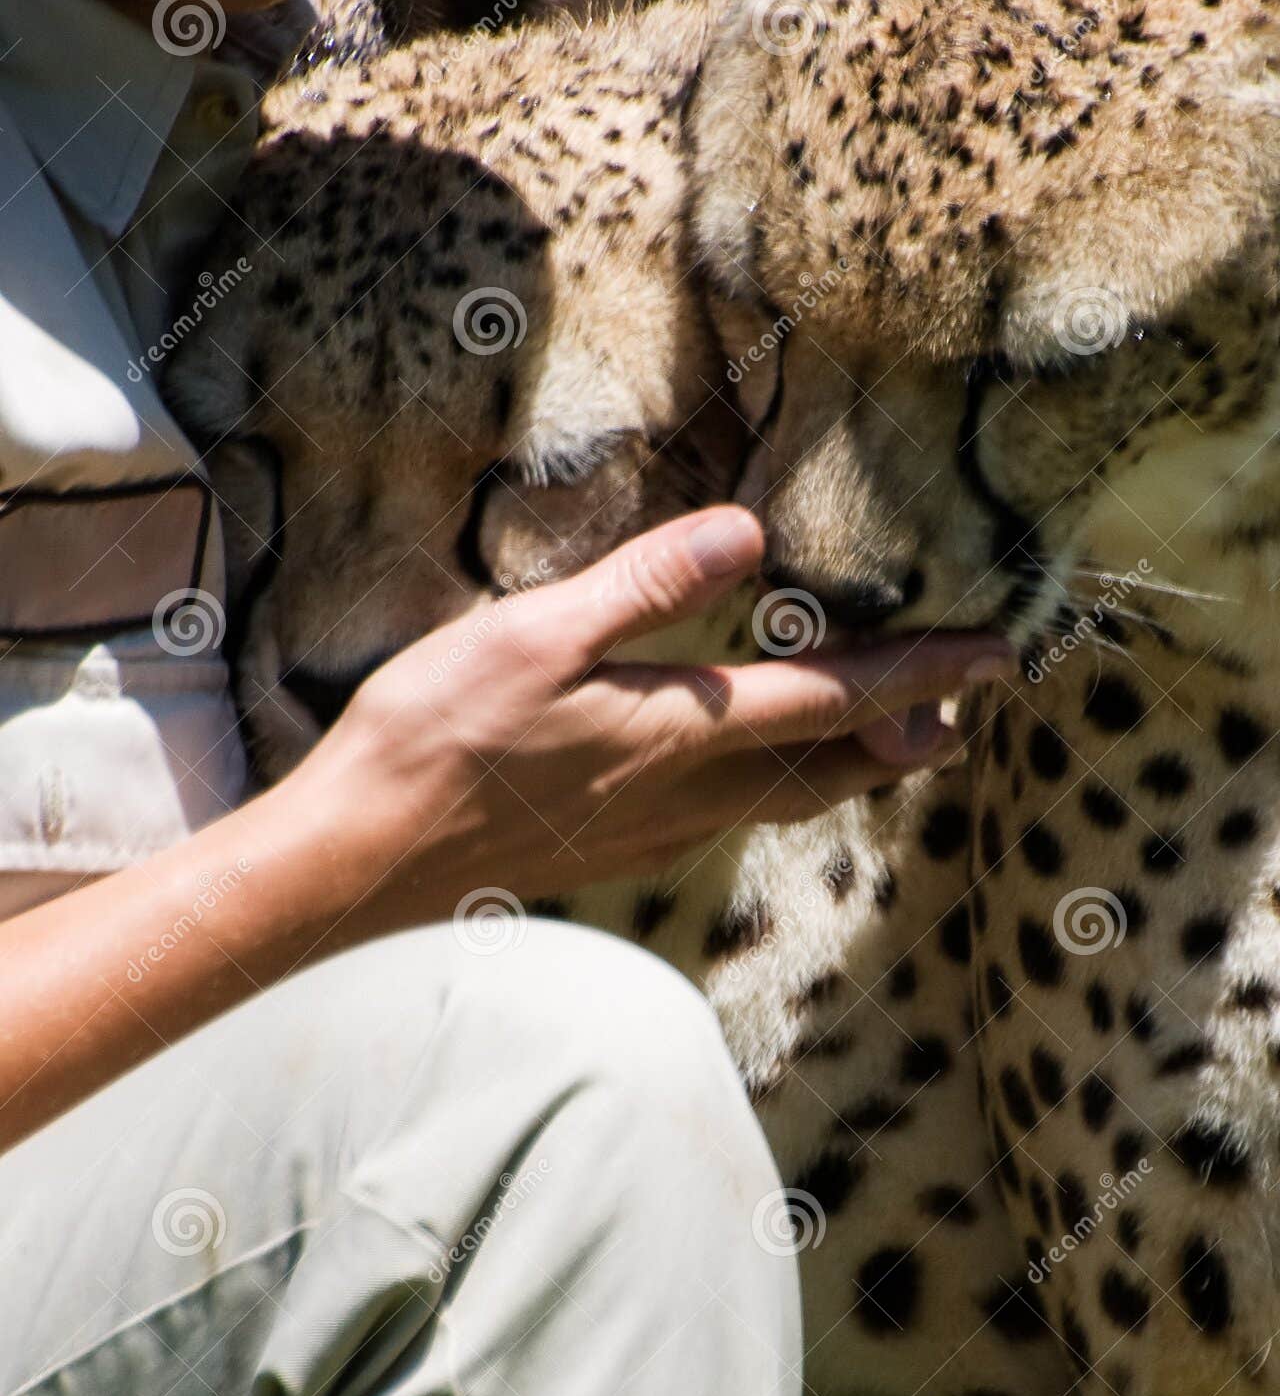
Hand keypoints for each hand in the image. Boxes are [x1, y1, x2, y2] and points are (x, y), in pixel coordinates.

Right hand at [294, 507, 1013, 928]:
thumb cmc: (441, 739)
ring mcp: (658, 834)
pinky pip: (735, 818)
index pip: (839, 702)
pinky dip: (783, 786)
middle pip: (836, 770)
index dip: (929, 676)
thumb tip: (748, 536)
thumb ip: (647, 587)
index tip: (1002, 659)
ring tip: (893, 737)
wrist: (369, 860)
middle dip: (910, 735)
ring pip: (789, 801)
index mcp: (685, 736)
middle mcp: (692, 797)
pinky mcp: (622, 851)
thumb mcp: (537, 636)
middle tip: (969, 707)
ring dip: (852, 766)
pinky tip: (761, 772)